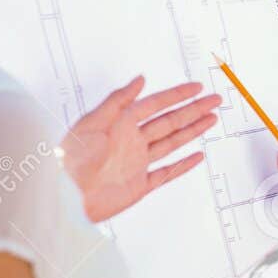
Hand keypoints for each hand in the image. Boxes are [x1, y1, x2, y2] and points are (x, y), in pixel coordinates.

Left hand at [62, 77, 220, 222]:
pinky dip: (183, 165)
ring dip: (192, 131)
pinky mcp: (139, 185)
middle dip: (193, 110)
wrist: (64, 198)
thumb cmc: (69, 160)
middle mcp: (132, 141)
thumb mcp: (90, 123)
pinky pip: (167, 173)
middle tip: (214, 100)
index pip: (156, 104)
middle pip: (170, 121)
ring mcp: (137, 163)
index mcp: (120, 124)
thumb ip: (117, 101)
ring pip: (172, 143)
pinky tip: (196, 156)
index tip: (196, 88)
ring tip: (211, 119)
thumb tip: (139, 80)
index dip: (177, 95)